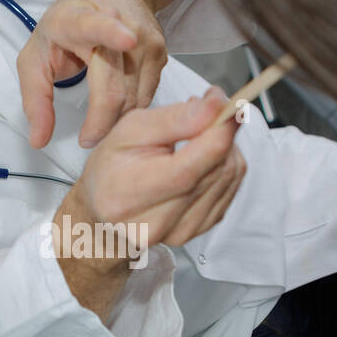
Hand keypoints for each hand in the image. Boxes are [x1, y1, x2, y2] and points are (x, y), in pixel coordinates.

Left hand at [20, 0, 173, 150]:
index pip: (99, 26)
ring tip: (99, 118)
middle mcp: (121, 25)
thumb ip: (35, 100)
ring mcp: (145, 40)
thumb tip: (39, 140)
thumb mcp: (35, 58)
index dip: (113, 33)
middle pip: (116, 87)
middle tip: (87, 137)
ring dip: (117, 119)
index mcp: (81, 20)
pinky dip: (131, 109)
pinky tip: (116, 105)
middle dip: (101, 122)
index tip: (126, 40)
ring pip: (135, 98)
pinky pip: (147, 97)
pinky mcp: (160, 53)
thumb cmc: (66, 26)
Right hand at [69, 85, 245, 252]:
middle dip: (221, 132)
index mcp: (130, 195)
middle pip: (216, 169)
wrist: (105, 209)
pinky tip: (203, 159)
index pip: (189, 169)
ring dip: (225, 148)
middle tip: (206, 113)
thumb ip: (173, 118)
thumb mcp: (129, 130)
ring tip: (197, 138)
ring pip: (230, 176)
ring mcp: (181, 232)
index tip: (227, 105)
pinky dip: (225, 166)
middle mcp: (157, 222)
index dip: (217, 132)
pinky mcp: (200, 231)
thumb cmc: (112, 167)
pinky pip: (231, 189)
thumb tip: (216, 105)